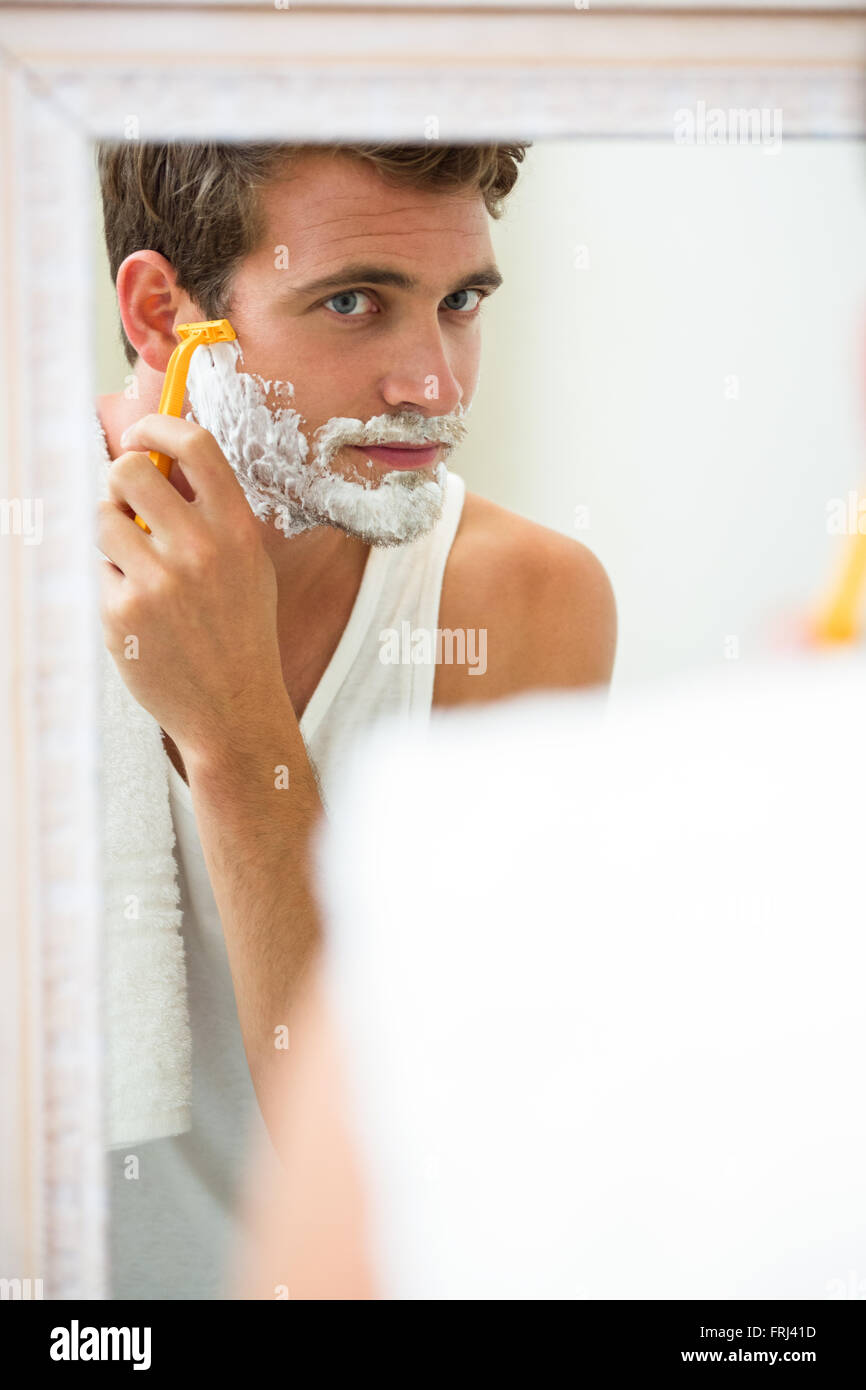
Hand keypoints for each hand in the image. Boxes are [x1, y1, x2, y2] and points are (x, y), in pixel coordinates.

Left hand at [97, 414, 284, 759]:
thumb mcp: (248, 566)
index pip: (195, 445)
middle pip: (130, 471)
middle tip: (129, 507)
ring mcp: (159, 582)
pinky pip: (100, 569)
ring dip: (113, 534)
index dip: (158, 427)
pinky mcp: (124, 612)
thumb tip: (163, 462)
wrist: (233, 708)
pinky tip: (142, 614)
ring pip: (104, 518)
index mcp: (236, 530)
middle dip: (121, 483)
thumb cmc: (239, 633)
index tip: (141, 438)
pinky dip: (113, 585)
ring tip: (138, 567)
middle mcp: (200, 549)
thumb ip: (213, 515)